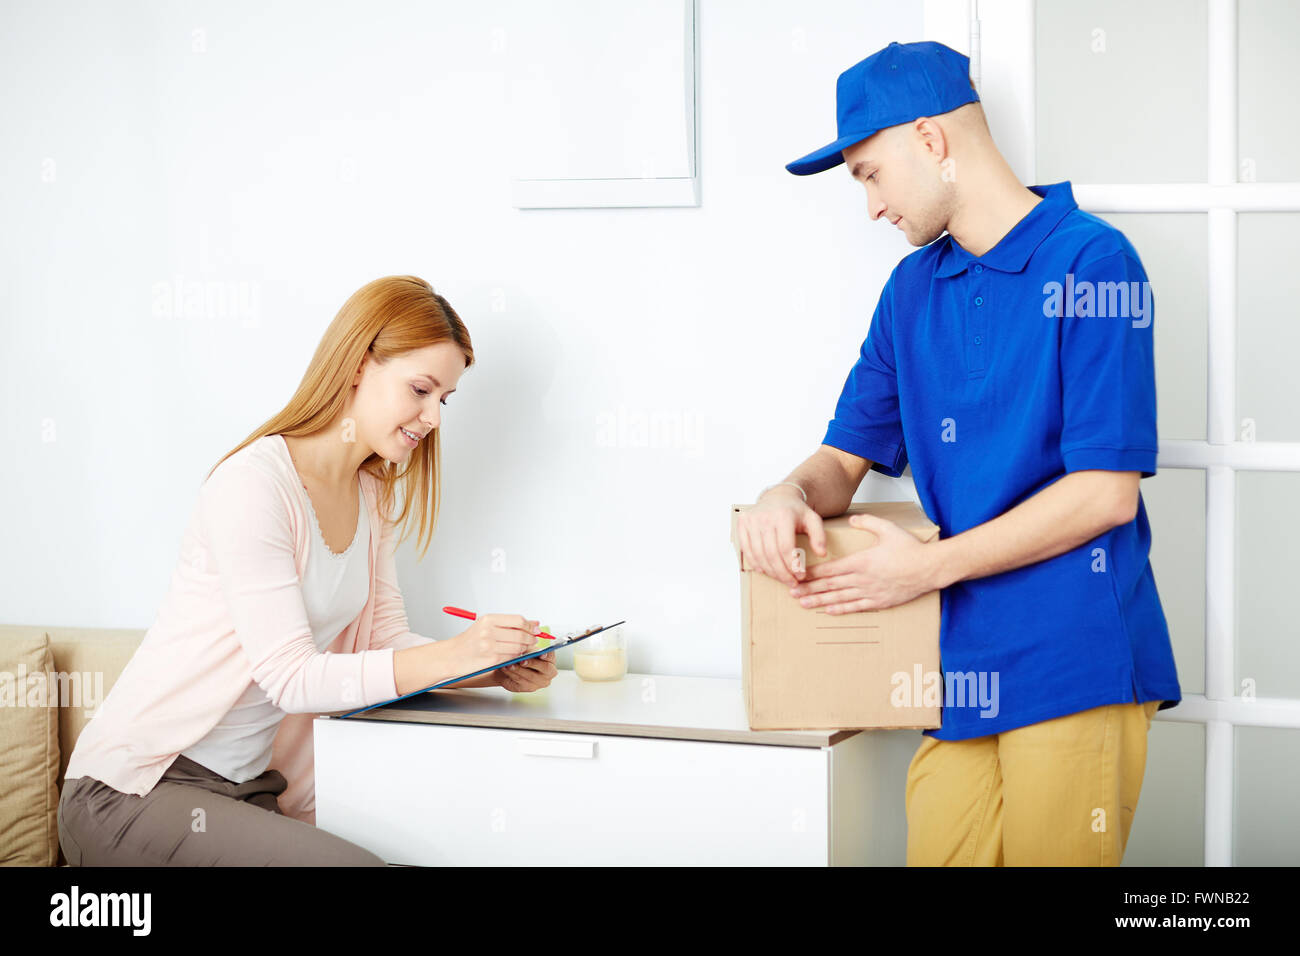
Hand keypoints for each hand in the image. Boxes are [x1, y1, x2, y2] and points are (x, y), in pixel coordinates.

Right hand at [444, 614, 539, 675]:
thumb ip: (509, 624)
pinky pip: (511, 657)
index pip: (518, 620)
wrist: (452, 656)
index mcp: (488, 619)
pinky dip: (516, 657)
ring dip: (524, 649)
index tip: (536, 629)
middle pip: (520, 634)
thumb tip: (534, 623)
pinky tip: (513, 655)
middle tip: (533, 640)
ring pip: (518, 647)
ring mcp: (490, 646)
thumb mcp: (486, 626)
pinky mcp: (491, 659)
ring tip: (522, 648)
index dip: (530, 626)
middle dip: (530, 638)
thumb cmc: (469, 641)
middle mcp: (488, 631)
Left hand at [496, 650, 556, 692]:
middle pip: (544, 668)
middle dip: (532, 663)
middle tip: (522, 660)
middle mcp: (549, 673)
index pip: (551, 656)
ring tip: (509, 664)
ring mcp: (540, 682)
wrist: (513, 667)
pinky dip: (511, 674)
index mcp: (551, 660)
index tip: (542, 653)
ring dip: (518, 669)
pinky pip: (520, 681)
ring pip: (530, 676)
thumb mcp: (527, 649)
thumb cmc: (523, 656)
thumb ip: (528, 648)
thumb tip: (524, 645)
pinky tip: (505, 668)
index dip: (547, 655)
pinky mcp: (529, 688)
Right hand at [736, 490, 826, 585]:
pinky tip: (764, 570)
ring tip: (780, 578)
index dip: (792, 565)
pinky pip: (746, 549)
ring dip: (769, 571)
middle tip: (791, 582)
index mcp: (783, 516)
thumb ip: (819, 536)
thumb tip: (821, 553)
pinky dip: (755, 562)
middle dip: (782, 573)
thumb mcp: (813, 520)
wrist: (779, 496)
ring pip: (758, 554)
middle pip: (771, 554)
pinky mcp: (742, 523)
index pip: (786, 548)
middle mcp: (764, 517)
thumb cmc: (796, 511)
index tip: (800, 576)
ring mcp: (751, 520)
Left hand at [787, 513, 937, 612]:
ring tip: (804, 603)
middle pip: (830, 585)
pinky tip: (828, 611)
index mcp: (862, 561)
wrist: (930, 568)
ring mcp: (870, 592)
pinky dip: (841, 609)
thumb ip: (867, 522)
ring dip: (820, 601)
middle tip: (792, 592)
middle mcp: (863, 579)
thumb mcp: (888, 529)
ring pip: (839, 598)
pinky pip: (856, 607)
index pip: (830, 569)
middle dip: (809, 589)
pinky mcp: (879, 601)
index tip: (798, 574)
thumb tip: (852, 519)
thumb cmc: (910, 549)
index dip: (812, 573)